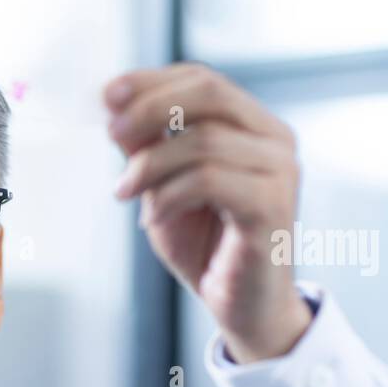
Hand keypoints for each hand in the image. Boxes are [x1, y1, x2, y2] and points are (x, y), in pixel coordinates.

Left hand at [104, 63, 311, 362]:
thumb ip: (145, 147)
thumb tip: (111, 104)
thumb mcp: (162, 187)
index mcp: (253, 126)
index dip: (151, 81)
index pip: (202, 79)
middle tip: (110, 134)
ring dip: (149, 166)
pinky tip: (153, 218)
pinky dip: (169, 196)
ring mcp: (280, 171)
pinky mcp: (272, 206)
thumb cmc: (204, 246)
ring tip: (124, 193)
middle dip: (149, 109)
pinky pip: (209, 180)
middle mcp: (275, 140)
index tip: (107, 94)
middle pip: (209, 94)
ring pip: (203, 141)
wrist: (239, 307)